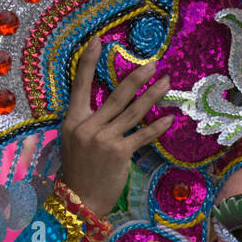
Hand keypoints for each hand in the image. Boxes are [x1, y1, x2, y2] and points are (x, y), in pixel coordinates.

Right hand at [59, 38, 173, 216]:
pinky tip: (169, 118)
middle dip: (137, 77)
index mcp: (72, 121)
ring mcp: (104, 139)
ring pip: (133, 111)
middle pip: (116, 95)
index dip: (88, 62)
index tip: (98, 40)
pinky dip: (157, 127)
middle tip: (154, 63)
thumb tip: (110, 108)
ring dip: (152, 95)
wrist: (79, 201)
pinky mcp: (120, 153)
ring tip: (166, 82)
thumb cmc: (78, 172)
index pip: (80, 85)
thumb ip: (88, 123)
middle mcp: (88, 126)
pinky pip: (142, 135)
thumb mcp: (74, 143)